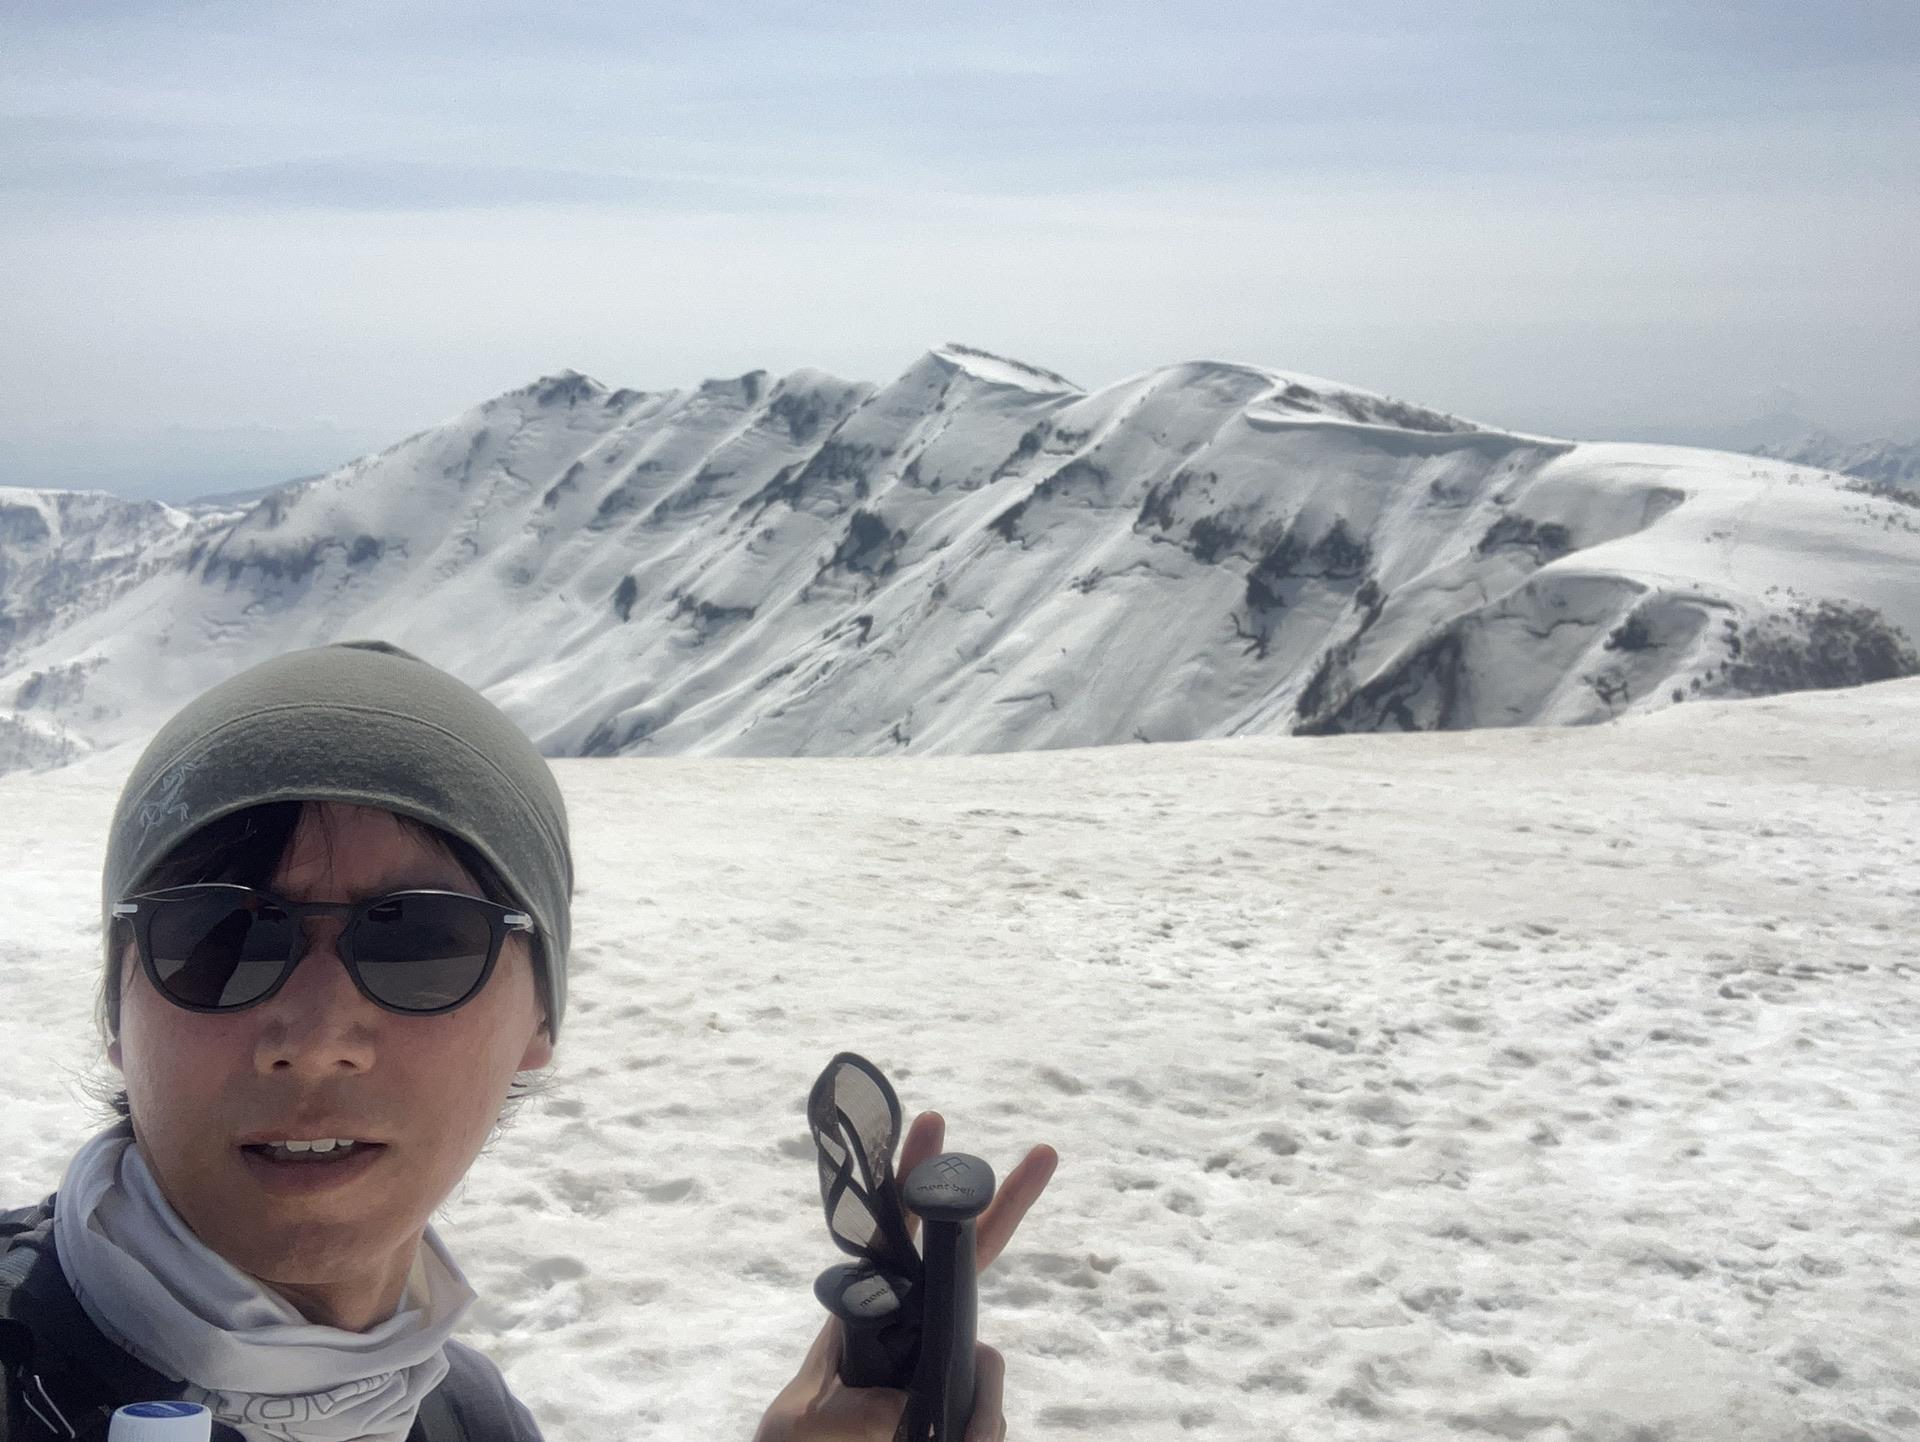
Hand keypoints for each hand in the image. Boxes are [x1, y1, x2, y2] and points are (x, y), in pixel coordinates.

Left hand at [755, 1111, 1057, 1441]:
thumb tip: (907, 1403)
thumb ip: (853, 1410)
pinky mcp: (960, 1405)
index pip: (894, 1234)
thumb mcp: (809, 1425)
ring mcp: (941, 1364)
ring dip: (980, 1410)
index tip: (932, 1127)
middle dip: (1003, 1205)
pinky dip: (981, 1434)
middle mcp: (913, 1328)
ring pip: (989, 1368)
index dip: (915, 1181)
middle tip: (1043, 1155)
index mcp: (868, 1308)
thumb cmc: (803, 1441)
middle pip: (968, 1256)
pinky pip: (989, 1416)